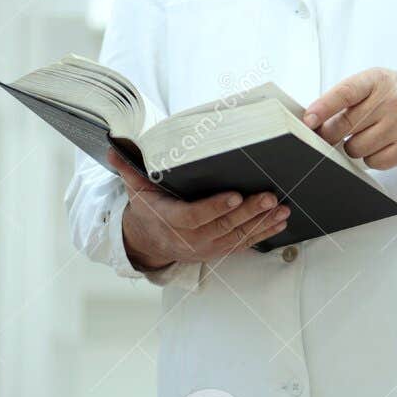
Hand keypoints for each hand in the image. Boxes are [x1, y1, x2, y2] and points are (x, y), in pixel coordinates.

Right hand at [106, 149, 290, 269]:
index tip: (236, 196)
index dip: (216, 207)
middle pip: (224, 226)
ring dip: (263, 223)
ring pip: (238, 236)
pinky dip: (264, 234)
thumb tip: (113, 146)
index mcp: (171, 220)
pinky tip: (280, 222)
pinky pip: (244, 244)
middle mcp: (191, 238)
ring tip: (283, 209)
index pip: (195, 216)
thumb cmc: (149, 210)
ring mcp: (207, 247)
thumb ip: (128, 169)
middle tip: (271, 197)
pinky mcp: (220, 250)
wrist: (149, 243)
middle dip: (250, 212)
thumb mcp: (136, 190)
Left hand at [303, 68, 396, 179]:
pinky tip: (383, 145)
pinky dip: (372, 158)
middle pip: (343, 126)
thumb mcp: (378, 85)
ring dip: (354, 147)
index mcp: (377, 80)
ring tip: (370, 135)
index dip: (323, 107)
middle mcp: (389, 101)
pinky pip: (372, 162)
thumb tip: (315, 121)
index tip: (308, 120)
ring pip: (354, 148)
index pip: (344, 93)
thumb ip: (348, 97)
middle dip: (331, 135)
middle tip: (332, 135)